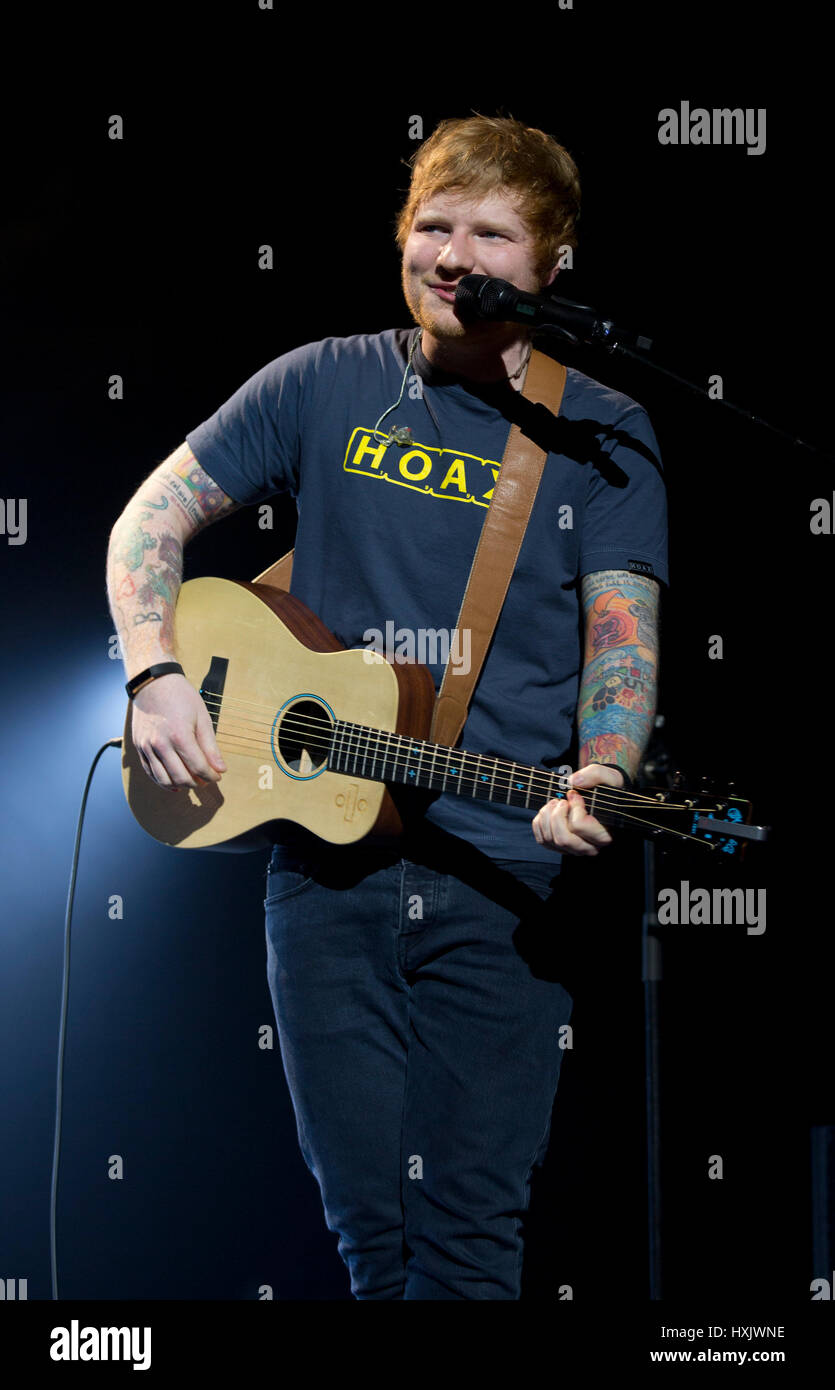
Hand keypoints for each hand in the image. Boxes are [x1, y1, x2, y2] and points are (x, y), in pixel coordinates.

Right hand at [131, 673, 226, 789]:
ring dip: (181, 785)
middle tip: (206, 780)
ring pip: (164, 779)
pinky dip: (163, 781)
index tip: (218, 776)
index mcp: (180, 735)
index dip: (211, 776)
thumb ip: (211, 746)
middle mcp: (160, 744)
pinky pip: (150, 772)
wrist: (153, 682)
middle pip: (182, 777)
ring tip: (192, 782)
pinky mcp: (139, 746)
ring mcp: (147, 746)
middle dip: (198, 783)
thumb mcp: (202, 717)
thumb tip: (221, 768)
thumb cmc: (180, 696)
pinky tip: (174, 783)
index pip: (198, 767)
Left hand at [531, 763, 624, 855]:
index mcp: (604, 834)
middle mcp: (589, 847)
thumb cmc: (607, 790)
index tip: (574, 795)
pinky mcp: (560, 847)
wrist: (604, 799)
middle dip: (556, 815)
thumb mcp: (608, 777)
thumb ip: (595, 775)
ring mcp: (574, 849)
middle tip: (561, 801)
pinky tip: (549, 812)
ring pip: (550, 839)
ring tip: (555, 803)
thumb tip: (574, 782)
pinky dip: (540, 823)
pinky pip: (542, 840)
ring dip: (547, 816)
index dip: (573, 806)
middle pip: (563, 839)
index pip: (579, 825)